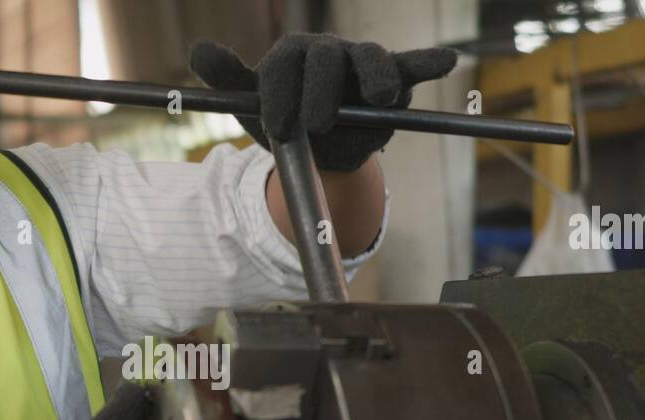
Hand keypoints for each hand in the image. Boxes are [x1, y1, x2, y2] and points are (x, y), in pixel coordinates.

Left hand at [190, 34, 457, 171]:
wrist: (318, 143)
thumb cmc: (283, 115)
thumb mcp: (249, 102)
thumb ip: (227, 78)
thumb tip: (198, 51)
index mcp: (290, 55)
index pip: (284, 68)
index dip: (280, 96)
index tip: (280, 128)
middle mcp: (327, 51)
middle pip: (327, 62)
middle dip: (320, 92)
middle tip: (314, 126)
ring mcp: (360, 62)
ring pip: (370, 61)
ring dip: (375, 76)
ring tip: (378, 98)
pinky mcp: (389, 79)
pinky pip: (409, 68)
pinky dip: (427, 63)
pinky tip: (446, 59)